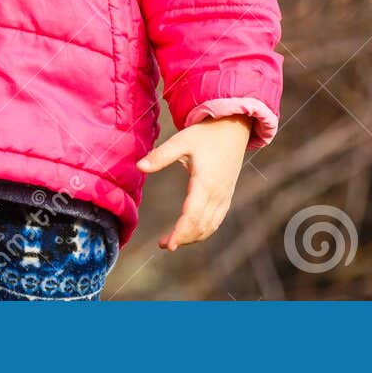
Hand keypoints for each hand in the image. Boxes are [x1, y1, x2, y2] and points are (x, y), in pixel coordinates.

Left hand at [135, 115, 252, 250]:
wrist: (233, 127)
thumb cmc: (205, 134)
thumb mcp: (181, 140)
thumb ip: (161, 155)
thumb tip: (139, 166)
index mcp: (205, 183)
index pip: (192, 216)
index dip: (180, 233)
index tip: (167, 245)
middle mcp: (218, 193)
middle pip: (200, 226)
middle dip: (183, 239)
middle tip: (163, 244)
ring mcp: (224, 196)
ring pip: (210, 226)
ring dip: (193, 237)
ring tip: (173, 240)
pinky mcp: (227, 195)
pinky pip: (216, 220)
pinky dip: (204, 230)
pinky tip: (191, 231)